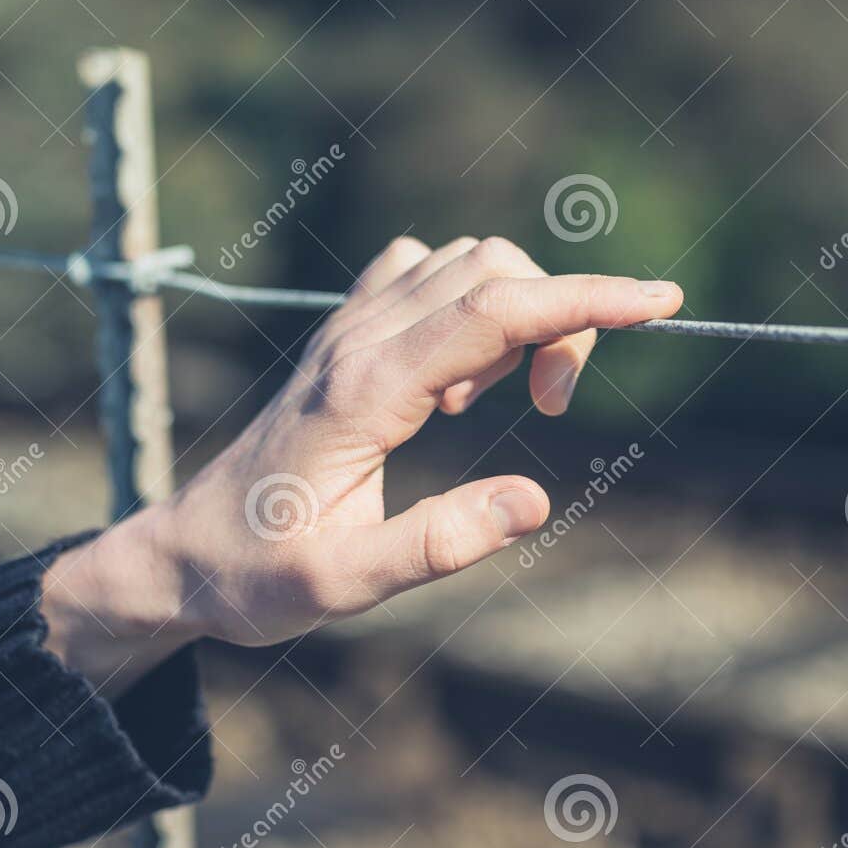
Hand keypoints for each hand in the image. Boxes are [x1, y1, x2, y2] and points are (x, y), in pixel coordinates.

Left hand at [41, 236, 681, 692]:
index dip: (586, 300)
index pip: (494, 310)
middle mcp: (355, 338)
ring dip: (514, 312)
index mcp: (365, 389)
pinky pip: (425, 274)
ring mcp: (346, 328)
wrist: (185, 553)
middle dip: (558, 320)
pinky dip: (470, 303)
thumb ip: (439, 543)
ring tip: (493, 403)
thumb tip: (534, 502)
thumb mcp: (344, 585)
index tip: (662, 300)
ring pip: (463, 261)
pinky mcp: (343, 337)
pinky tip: (455, 378)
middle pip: (491, 270)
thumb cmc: (258, 575)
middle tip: (548, 412)